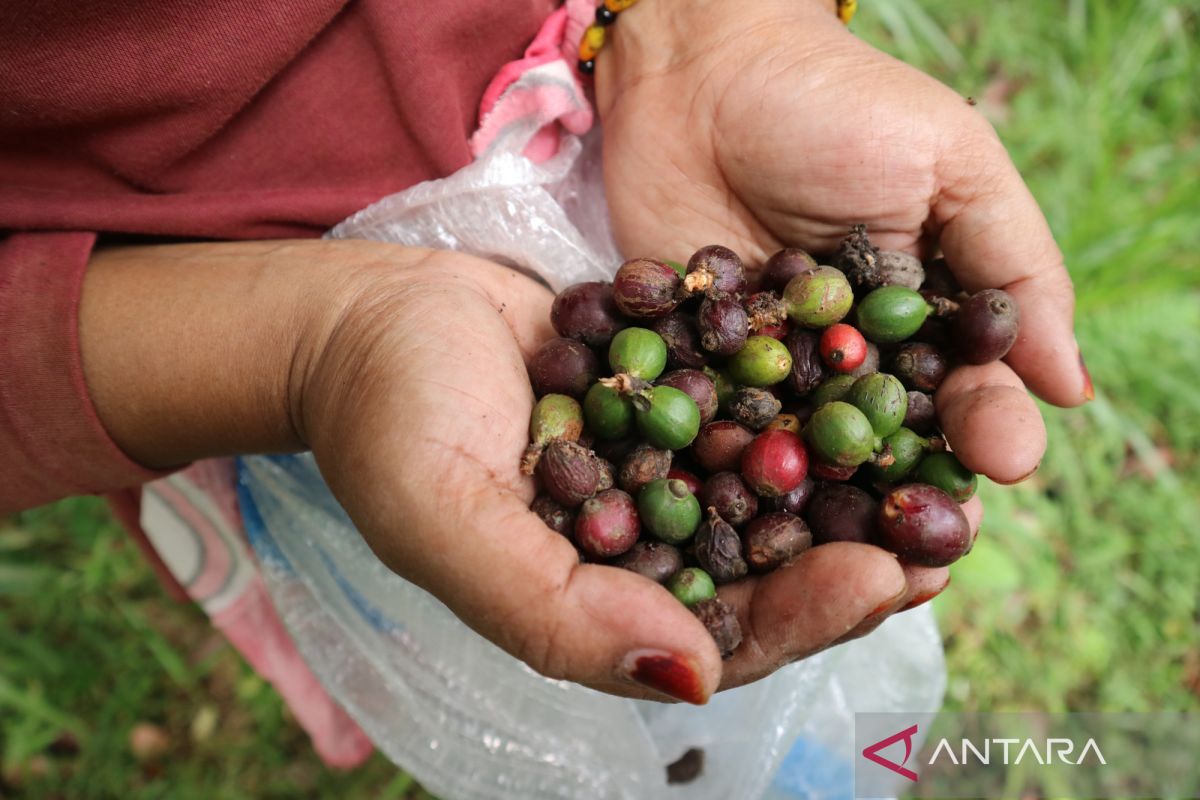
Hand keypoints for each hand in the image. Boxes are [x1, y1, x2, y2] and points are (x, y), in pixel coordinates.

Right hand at [85, 239, 880, 702]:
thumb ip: (553, 613)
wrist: (366, 313)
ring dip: (855, 482)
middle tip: (943, 531)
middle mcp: (642, 549)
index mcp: (598, 604)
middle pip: (767, 573)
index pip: (718, 639)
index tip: (883, 577)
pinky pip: (751, 408)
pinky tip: (873, 376)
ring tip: (937, 464)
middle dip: (857, 557)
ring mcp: (659, 469)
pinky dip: (810, 402)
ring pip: (774, 494)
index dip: (804, 617)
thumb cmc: (389, 420)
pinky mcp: (669, 393)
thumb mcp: (447, 524)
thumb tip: (689, 677)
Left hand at [596, 0, 1087, 683]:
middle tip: (919, 552)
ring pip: (798, 461)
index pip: (965, 397)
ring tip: (829, 559)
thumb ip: (1011, 266)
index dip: (986, 430)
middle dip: (904, 500)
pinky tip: (728, 510)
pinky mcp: (688, 374)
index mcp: (921, 327)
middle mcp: (847, 366)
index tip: (1001, 458)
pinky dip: (717, 470)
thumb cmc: (835, 104)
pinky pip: (708, 431)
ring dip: (815, 512)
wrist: (696, 71)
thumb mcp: (948, 164)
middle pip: (884, 451)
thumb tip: (1069, 386)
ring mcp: (765, 377)